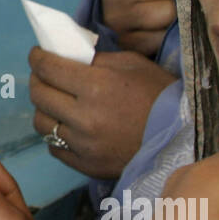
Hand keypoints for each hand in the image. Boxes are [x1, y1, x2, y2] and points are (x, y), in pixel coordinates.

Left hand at [30, 47, 175, 179]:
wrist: (181, 138)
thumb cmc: (159, 95)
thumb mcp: (131, 64)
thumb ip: (95, 59)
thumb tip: (67, 56)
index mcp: (95, 86)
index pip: (47, 68)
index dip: (37, 57)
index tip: (38, 54)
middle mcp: (83, 117)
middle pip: (38, 94)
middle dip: (37, 79)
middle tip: (44, 75)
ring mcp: (82, 144)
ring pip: (41, 123)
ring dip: (44, 109)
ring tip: (55, 102)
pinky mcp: (85, 165)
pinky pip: (54, 148)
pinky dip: (57, 135)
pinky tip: (68, 126)